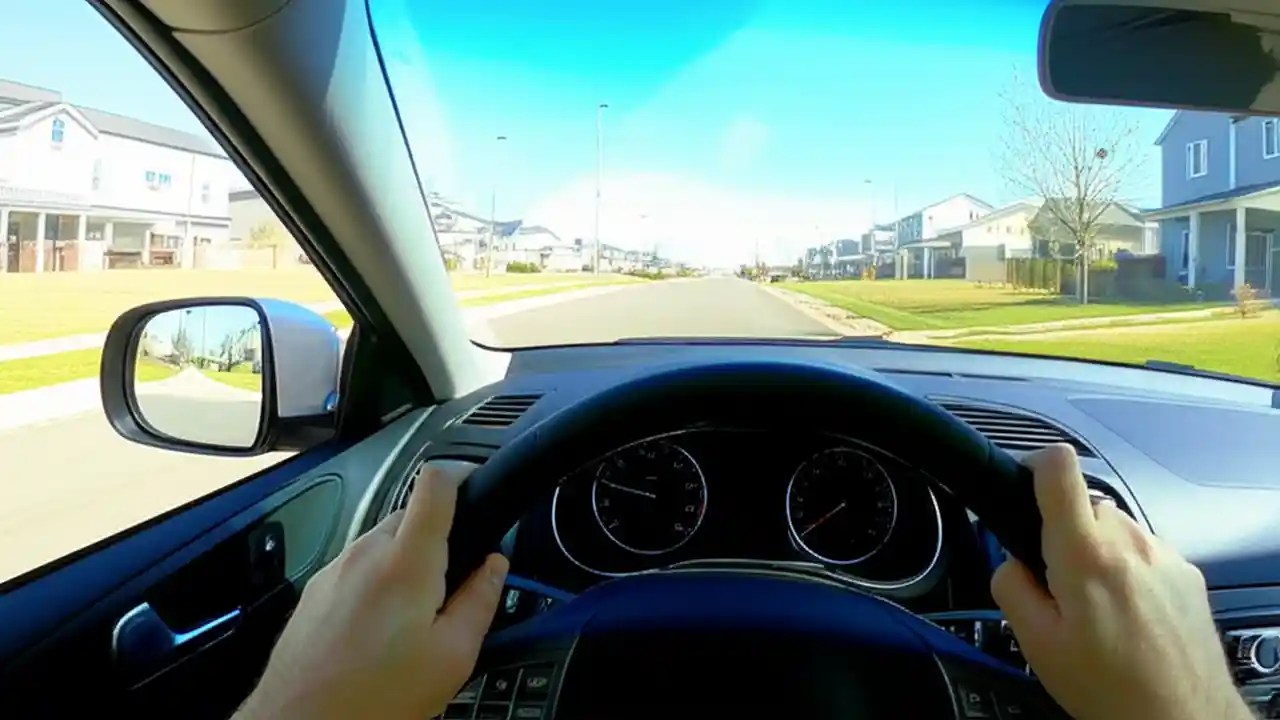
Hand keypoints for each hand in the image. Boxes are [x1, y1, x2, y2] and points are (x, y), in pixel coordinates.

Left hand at [235, 462, 508, 719]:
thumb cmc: (375, 699)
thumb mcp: (451, 658)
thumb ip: (479, 602)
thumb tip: (495, 566)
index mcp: (406, 562)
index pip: (434, 485)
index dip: (461, 474)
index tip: (476, 487)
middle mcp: (364, 554)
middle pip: (410, 517)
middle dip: (436, 543)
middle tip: (449, 591)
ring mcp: (334, 570)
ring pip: (382, 545)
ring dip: (404, 567)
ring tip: (410, 623)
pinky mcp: (314, 591)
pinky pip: (356, 570)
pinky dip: (375, 587)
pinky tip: (377, 633)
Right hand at [991, 445, 1250, 719]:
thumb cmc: (1113, 690)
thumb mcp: (1036, 644)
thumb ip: (1010, 588)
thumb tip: (1010, 564)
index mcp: (1085, 554)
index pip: (1058, 469)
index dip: (1033, 466)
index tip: (1025, 485)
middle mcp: (1130, 543)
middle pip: (1084, 507)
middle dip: (1064, 538)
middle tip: (1060, 590)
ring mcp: (1165, 555)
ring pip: (1115, 531)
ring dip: (1099, 557)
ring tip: (1099, 612)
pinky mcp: (1188, 573)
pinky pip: (1144, 553)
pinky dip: (1130, 573)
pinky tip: (1130, 619)